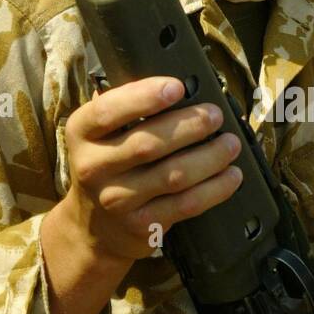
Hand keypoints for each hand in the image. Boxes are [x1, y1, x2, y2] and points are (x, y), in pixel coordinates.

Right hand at [51, 75, 242, 264]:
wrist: (94, 227)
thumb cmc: (108, 165)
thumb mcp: (101, 134)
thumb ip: (127, 108)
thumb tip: (178, 86)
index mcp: (82, 133)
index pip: (108, 111)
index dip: (144, 96)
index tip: (177, 87)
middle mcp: (93, 167)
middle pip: (148, 144)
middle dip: (190, 126)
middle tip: (215, 116)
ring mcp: (117, 200)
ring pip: (173, 175)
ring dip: (210, 157)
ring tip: (231, 144)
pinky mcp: (142, 225)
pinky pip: (186, 204)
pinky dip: (215, 188)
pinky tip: (231, 175)